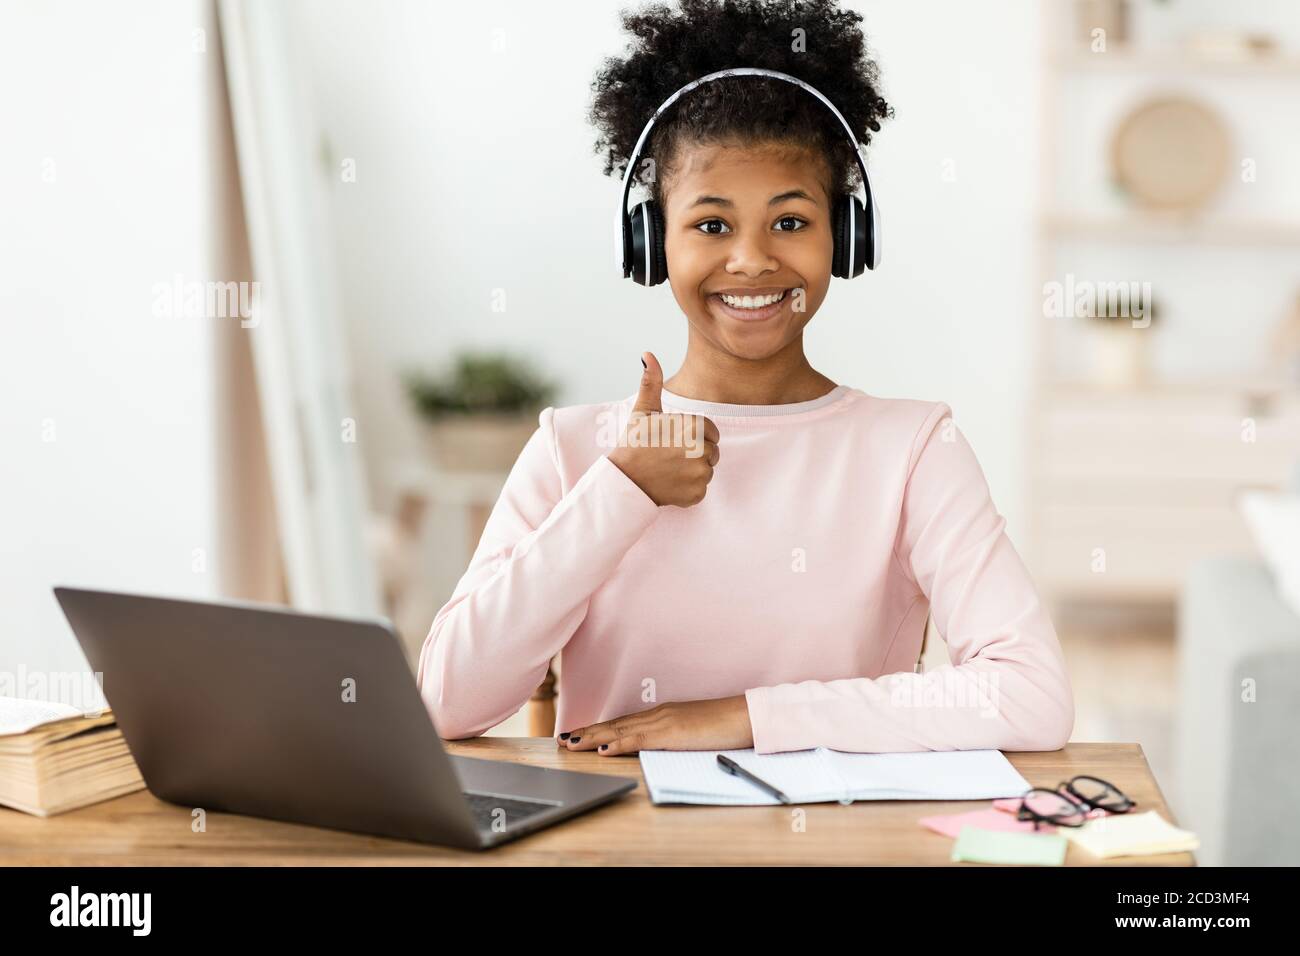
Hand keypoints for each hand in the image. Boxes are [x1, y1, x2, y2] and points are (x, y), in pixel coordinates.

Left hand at [557, 695, 753, 755]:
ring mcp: (664, 721)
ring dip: (594, 737)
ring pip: (622, 729)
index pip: (624, 722)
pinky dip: (620, 743)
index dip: (600, 729)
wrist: (744, 716)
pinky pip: (640, 739)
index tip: (579, 733)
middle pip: (616, 723)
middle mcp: (658, 714)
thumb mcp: (692, 734)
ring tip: (572, 743)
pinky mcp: (672, 732)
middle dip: (588, 732)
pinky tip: (604, 749)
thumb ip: (673, 738)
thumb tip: (656, 749)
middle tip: (563, 739)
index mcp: (662, 715)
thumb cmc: (724, 726)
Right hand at [607, 351, 719, 507]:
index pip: (711, 432)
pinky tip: (670, 484)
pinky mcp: (697, 494)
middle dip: (695, 454)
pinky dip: (688, 490)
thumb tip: (648, 354)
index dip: (694, 436)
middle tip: (669, 456)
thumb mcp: (643, 411)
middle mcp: (701, 449)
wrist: (624, 480)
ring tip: (668, 470)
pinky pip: (701, 489)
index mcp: (694, 426)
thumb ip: (652, 382)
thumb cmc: (634, 443)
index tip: (674, 441)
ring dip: (692, 472)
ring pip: (707, 470)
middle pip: (712, 452)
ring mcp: (700, 474)